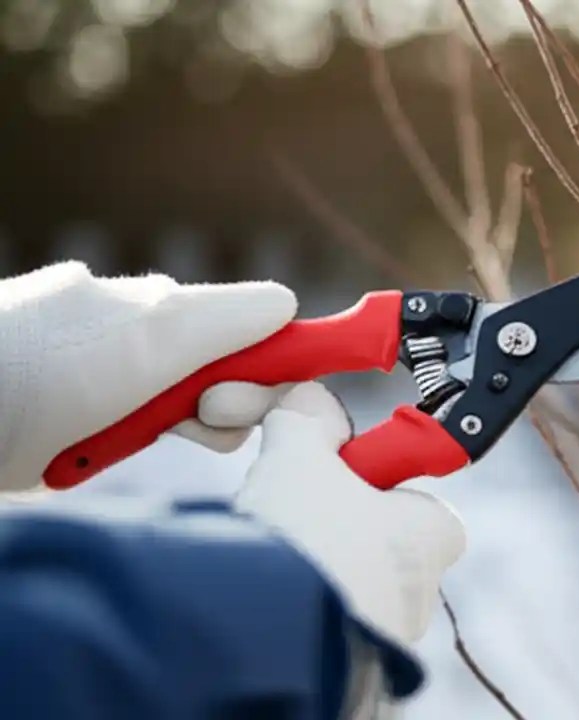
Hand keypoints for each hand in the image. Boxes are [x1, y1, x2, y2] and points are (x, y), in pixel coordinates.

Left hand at [0, 261, 297, 490]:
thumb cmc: (57, 363)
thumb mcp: (164, 330)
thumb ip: (233, 316)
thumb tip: (287, 306)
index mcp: (166, 308)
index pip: (252, 332)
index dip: (272, 366)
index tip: (272, 395)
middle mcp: (143, 339)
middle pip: (227, 379)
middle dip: (223, 406)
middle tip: (198, 411)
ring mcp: (109, 383)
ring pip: (183, 415)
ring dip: (171, 429)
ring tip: (125, 430)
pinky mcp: (78, 426)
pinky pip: (128, 438)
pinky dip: (119, 447)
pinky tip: (86, 448)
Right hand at [232, 382, 465, 648]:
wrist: (267, 639)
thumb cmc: (304, 542)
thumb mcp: (300, 457)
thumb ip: (308, 422)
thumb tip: (307, 399)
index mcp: (433, 534)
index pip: (422, 502)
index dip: (376, 485)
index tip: (335, 479)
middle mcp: (421, 592)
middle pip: (382, 543)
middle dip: (337, 527)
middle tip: (292, 514)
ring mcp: (387, 636)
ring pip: (351, 586)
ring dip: (315, 568)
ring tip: (272, 556)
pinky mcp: (351, 670)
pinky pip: (327, 623)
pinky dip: (299, 606)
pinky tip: (266, 596)